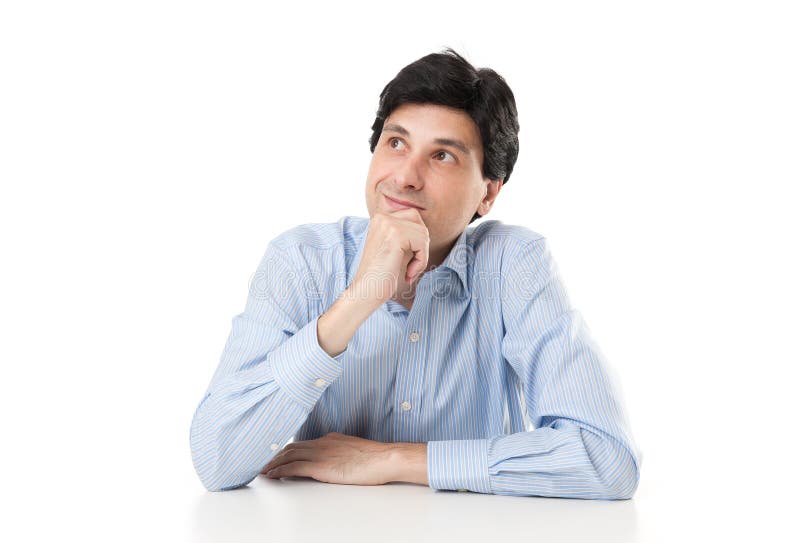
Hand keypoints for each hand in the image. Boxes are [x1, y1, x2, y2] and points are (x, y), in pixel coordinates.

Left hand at [260, 432, 396, 485]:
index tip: (277, 455)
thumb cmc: (375, 458)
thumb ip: (340, 453)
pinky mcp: (322, 466)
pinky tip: (272, 475)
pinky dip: (280, 470)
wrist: (385, 458)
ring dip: (273, 463)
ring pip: (288, 455)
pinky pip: (294, 467)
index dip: (287, 449)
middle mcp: (322, 443)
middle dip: (275, 455)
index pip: (302, 443)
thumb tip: (334, 462)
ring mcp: (321, 453)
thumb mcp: (354, 451)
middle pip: (291, 447)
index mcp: (330, 439)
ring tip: (261, 470)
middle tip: (262, 462)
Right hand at [350, 208, 429, 305]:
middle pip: (419, 223)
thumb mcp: (395, 248)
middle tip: (412, 265)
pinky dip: (421, 261)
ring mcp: (388, 224)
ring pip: (423, 233)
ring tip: (409, 271)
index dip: (417, 240)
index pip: (413, 217)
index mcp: (380, 218)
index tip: (408, 259)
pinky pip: (422, 243)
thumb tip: (425, 228)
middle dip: (421, 245)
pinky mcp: (395, 235)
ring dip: (422, 256)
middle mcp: (382, 217)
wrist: (366, 291)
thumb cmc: (382, 274)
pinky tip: (408, 274)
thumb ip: (406, 234)